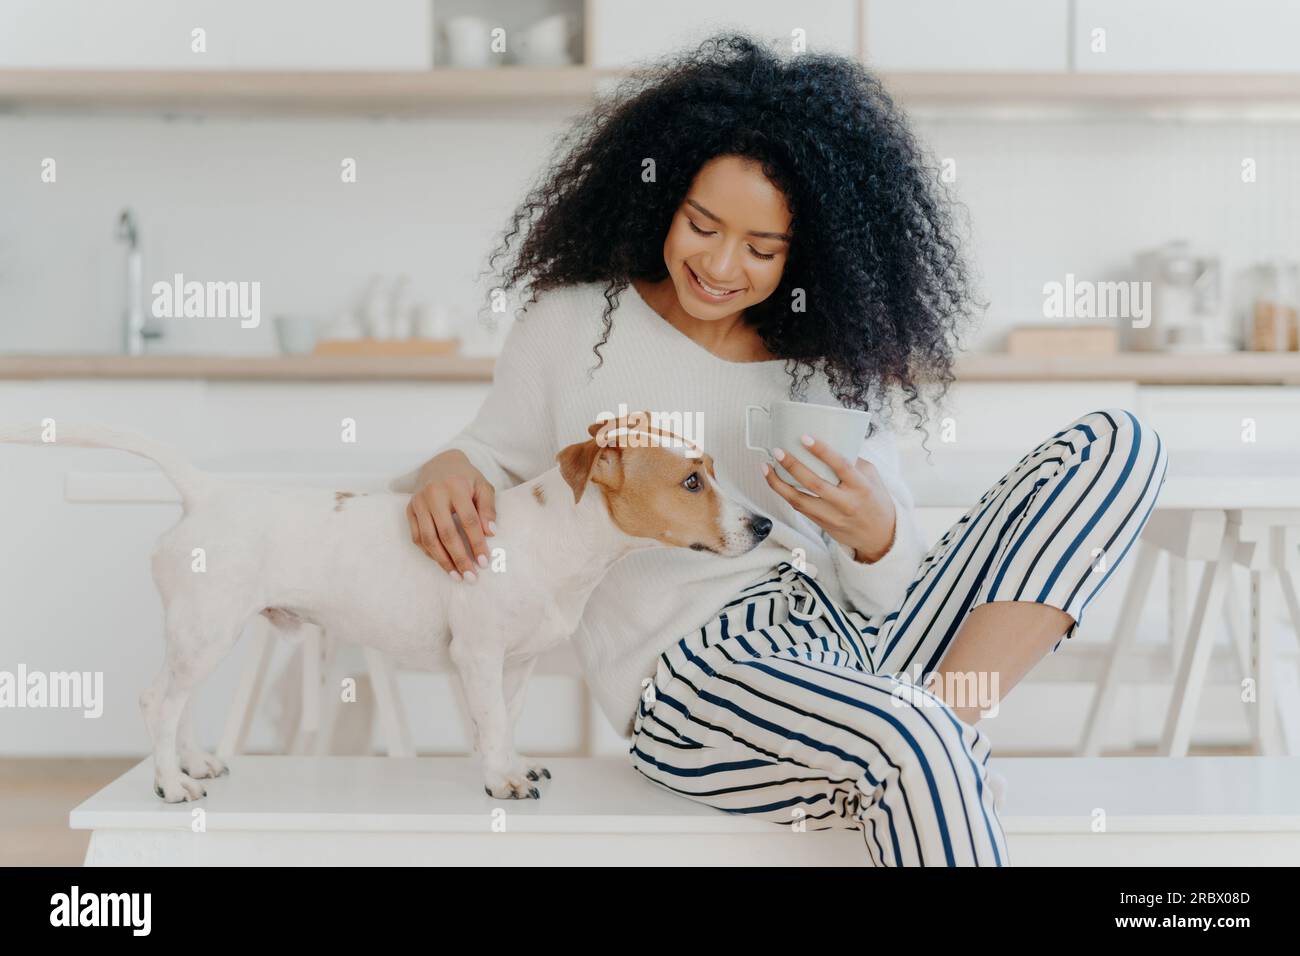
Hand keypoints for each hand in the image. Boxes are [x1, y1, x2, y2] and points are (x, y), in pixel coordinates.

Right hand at [406, 465, 496, 582]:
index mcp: (455, 487)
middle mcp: (433, 494)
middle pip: (446, 533)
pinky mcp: (410, 510)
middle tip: (470, 577)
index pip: (468, 520)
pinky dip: (429, 552)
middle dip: (459, 558)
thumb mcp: (483, 486)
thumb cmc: (466, 478)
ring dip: (443, 561)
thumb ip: (488, 508)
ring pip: (428, 539)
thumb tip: (490, 533)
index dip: (476, 543)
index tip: (484, 562)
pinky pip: (417, 537)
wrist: (439, 463)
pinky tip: (443, 562)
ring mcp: (418, 502)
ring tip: (457, 576)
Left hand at [760, 434, 896, 562]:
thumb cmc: (876, 502)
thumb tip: (831, 442)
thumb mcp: (872, 478)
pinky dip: (784, 493)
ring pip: (799, 500)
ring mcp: (831, 516)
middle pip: (814, 484)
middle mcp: (846, 503)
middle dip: (792, 466)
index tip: (805, 438)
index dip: (822, 451)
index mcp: (861, 487)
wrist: (880, 537)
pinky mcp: (821, 524)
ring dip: (779, 483)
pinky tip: (775, 481)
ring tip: (766, 467)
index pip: (841, 466)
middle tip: (778, 451)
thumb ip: (854, 461)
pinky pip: (799, 507)